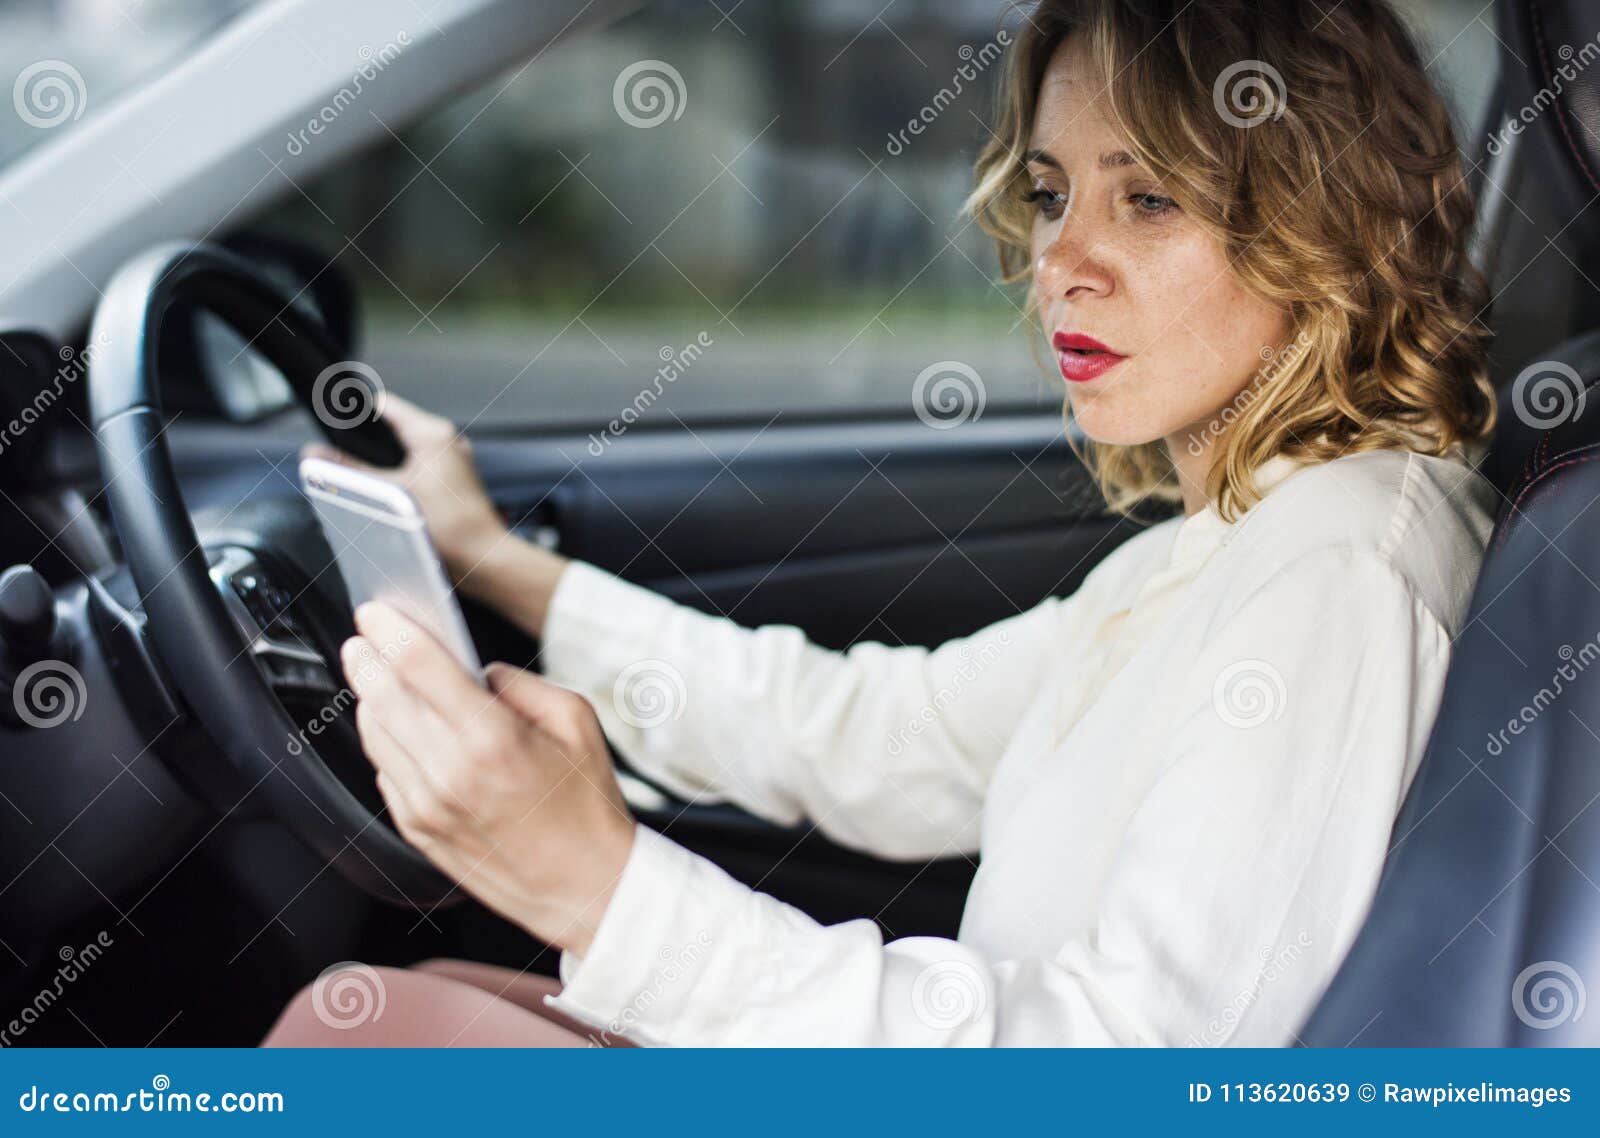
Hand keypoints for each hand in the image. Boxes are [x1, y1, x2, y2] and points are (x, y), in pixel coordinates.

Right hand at [301, 392, 508, 587]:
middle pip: (394, 429)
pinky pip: (423, 467)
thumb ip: (349, 472)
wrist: (485, 558)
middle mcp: (447, 440)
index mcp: (432, 433)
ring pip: (408, 450)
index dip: (357, 412)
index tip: (335, 422)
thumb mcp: (389, 495)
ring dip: (387, 463)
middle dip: (369, 445)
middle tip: (348, 461)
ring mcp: (455, 459)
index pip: (385, 405)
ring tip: (372, 482)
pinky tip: (395, 496)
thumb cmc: (450, 527)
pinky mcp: (456, 479)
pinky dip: (405, 476)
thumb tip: (315, 455)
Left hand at [341, 601, 635, 955]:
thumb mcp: (576, 722)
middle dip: (367, 660)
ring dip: (371, 700)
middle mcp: (449, 772)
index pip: (418, 665)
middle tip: (363, 640)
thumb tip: (477, 671)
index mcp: (491, 737)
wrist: (586, 887)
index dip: (389, 630)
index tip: (375, 611)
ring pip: (375, 736)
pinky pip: (385, 773)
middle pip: (382, 697)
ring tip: (377, 680)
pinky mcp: (418, 831)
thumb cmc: (588, 806)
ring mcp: (427, 806)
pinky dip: (386, 745)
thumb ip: (521, 684)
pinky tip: (401, 732)